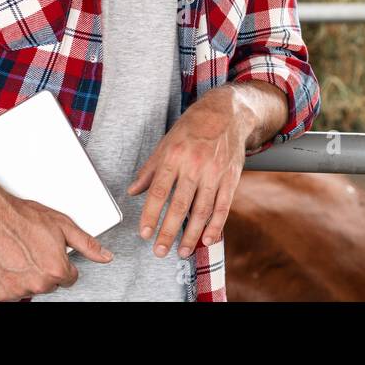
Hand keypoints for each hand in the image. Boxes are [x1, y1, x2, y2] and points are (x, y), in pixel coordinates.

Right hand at [0, 194, 112, 300]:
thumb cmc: (23, 218)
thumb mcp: (63, 225)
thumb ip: (87, 245)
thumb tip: (105, 256)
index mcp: (56, 269)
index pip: (70, 278)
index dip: (62, 263)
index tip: (53, 253)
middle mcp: (38, 283)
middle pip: (51, 284)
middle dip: (46, 269)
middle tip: (35, 250)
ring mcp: (18, 289)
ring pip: (33, 288)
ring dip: (29, 276)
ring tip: (21, 254)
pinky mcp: (1, 293)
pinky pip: (13, 294)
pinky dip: (12, 281)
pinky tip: (11, 263)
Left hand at [126, 90, 247, 259]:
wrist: (227, 113)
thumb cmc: (193, 127)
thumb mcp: (166, 142)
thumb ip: (150, 169)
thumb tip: (133, 191)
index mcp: (174, 156)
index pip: (159, 191)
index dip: (151, 214)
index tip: (144, 233)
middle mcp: (194, 165)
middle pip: (179, 205)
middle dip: (168, 232)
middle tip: (159, 251)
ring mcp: (215, 172)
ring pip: (201, 210)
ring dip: (191, 235)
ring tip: (181, 251)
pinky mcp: (231, 177)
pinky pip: (223, 206)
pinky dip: (216, 225)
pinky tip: (207, 239)